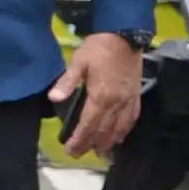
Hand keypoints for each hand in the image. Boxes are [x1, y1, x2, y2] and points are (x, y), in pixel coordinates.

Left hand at [56, 31, 143, 157]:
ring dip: (109, 142)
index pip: (88, 125)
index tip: (70, 150)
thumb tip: (53, 98)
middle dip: (91, 144)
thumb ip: (67, 82)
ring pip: (119, 128)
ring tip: (101, 152)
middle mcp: (116, 103)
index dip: (79, 140)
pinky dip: (125, 130)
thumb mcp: (79, 62)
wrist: (126, 34)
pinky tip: (121, 136)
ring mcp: (128, 100)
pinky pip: (132, 118)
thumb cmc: (99, 47)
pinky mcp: (136, 95)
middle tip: (80, 154)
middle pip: (103, 130)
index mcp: (101, 96)